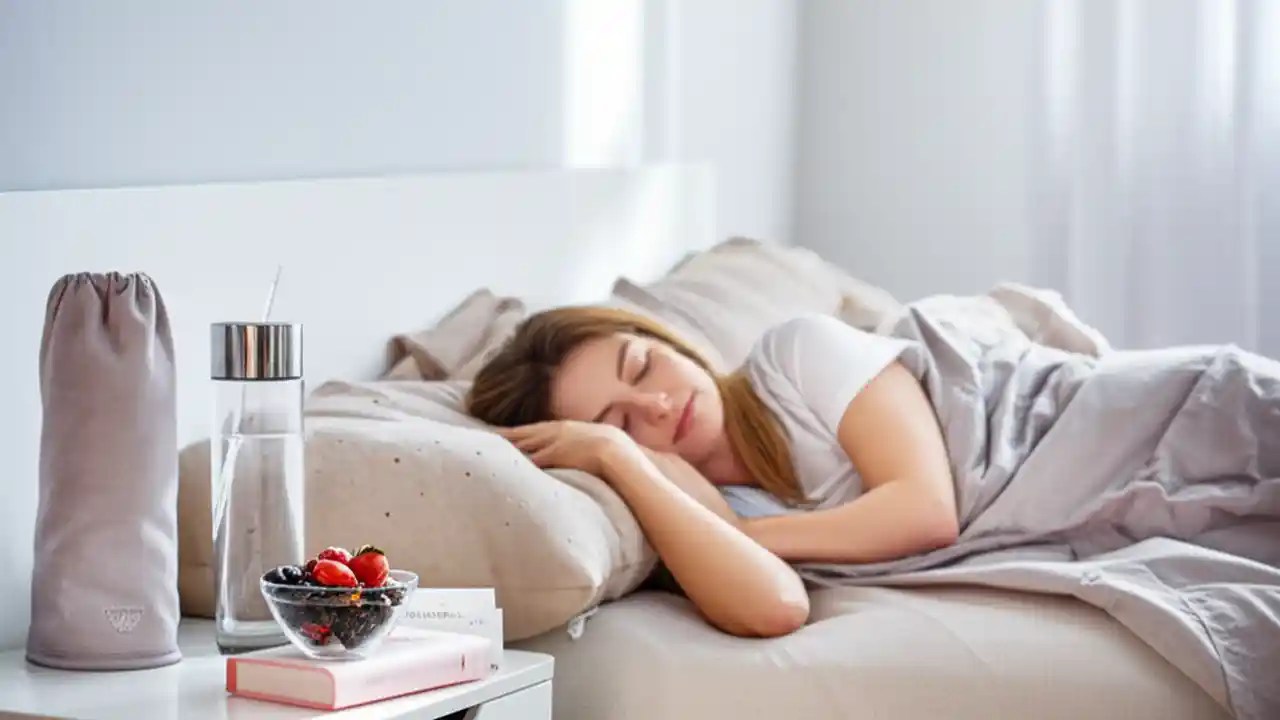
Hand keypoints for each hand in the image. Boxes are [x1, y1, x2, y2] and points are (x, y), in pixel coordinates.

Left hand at [497, 421, 637, 477]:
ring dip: (509, 445)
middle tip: (486, 434)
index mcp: (566, 427)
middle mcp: (557, 432)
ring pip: (526, 443)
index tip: (506, 431)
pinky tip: (506, 463)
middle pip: (526, 433)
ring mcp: (554, 443)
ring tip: (489, 447)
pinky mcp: (554, 455)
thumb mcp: (596, 438)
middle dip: (507, 434)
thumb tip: (582, 449)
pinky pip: (532, 458)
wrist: (618, 451)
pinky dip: (520, 460)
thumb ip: (584, 442)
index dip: (521, 430)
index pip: (537, 428)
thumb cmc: (614, 448)